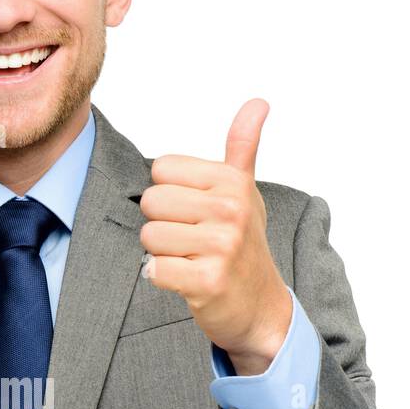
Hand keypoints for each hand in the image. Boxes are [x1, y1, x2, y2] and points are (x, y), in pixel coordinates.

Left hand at [140, 98, 290, 374]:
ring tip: (189, 258)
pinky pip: (154, 269)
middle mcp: (230, 209)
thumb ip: (243, 147)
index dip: (169, 193)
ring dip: (161, 252)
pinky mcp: (208, 281)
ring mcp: (221, 246)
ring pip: (149, 236)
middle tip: (190, 239)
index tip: (194, 212)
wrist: (260, 305)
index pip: (162, 169)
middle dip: (162, 223)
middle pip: (151, 201)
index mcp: (232, 181)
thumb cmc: (244, 243)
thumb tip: (258, 102)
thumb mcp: (245, 191)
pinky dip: (162, 277)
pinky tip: (186, 279)